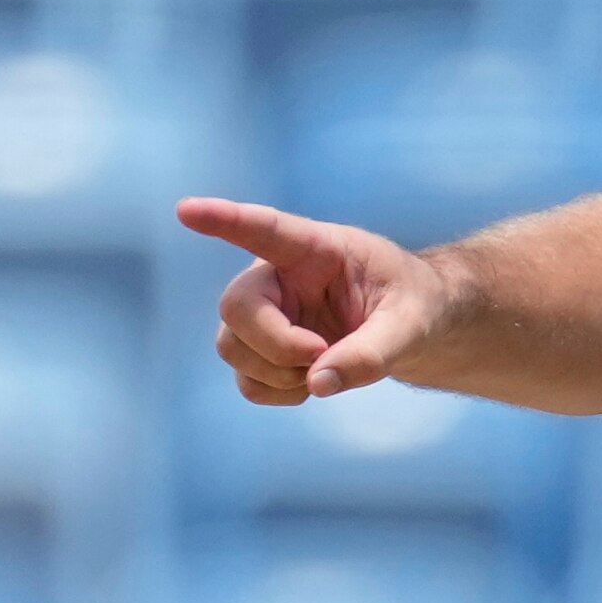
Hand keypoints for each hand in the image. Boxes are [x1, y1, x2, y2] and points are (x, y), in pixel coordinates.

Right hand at [178, 196, 453, 404]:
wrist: (414, 329)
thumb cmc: (415, 306)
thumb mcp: (413, 323)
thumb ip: (374, 352)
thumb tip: (319, 383)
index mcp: (316, 248)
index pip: (264, 229)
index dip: (224, 219)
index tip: (186, 210)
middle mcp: (277, 277)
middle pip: (236, 307)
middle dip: (277, 344)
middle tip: (323, 354)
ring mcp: (265, 314)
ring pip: (232, 347)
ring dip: (279, 372)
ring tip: (328, 367)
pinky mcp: (263, 351)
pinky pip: (246, 382)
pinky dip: (278, 392)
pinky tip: (314, 383)